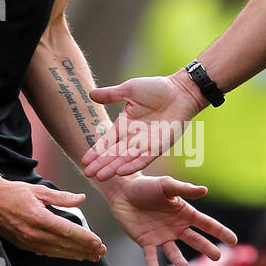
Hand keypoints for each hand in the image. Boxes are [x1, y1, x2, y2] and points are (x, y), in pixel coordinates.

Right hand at [0, 180, 104, 261]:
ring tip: (90, 257)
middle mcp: (33, 232)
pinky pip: (45, 252)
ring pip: (56, 251)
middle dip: (85, 249)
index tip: (98, 243)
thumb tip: (82, 198)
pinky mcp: (23, 244)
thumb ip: (62, 197)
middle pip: (65, 244)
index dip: (85, 238)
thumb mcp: (39, 190)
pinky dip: (60, 254)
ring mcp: (27, 241)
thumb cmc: (14, 192)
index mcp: (39, 217)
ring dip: (75, 254)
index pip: (68, 231)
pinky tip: (71, 255)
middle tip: (100, 253)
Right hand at [82, 74, 205, 180]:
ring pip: (126, 159)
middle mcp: (133, 137)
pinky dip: (133, 165)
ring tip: (101, 177)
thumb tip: (90, 94)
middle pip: (113, 154)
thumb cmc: (157, 88)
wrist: (181, 91)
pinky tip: (121, 172)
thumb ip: (111, 95)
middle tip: (88, 174)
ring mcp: (146, 143)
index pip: (107, 141)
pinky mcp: (159, 146)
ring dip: (113, 168)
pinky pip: (144, 158)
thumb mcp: (129, 89)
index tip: (84, 161)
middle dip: (101, 164)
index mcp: (125, 124)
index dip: (96, 151)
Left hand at [104, 173, 236, 265]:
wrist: (123, 191)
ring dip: (178, 259)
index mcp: (185, 214)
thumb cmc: (147, 186)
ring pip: (173, 251)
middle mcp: (176, 228)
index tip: (234, 241)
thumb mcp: (167, 185)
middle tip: (217, 257)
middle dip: (206, 249)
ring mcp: (162, 236)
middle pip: (195, 240)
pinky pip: (150, 255)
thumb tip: (205, 190)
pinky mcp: (145, 242)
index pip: (207, 224)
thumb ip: (185, 189)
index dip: (220, 232)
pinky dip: (152, 262)